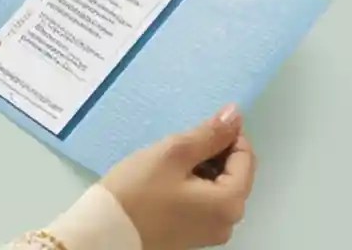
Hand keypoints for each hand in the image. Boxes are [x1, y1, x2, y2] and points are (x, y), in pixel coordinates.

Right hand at [102, 105, 255, 249]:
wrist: (105, 230)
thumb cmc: (137, 190)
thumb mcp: (173, 154)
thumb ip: (208, 134)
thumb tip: (235, 115)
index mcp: (230, 203)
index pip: (246, 157)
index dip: (226, 135)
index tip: (196, 127)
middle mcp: (229, 223)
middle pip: (235, 174)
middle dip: (213, 154)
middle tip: (178, 147)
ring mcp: (211, 233)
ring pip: (219, 188)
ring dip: (201, 169)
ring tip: (169, 164)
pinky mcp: (194, 236)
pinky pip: (205, 203)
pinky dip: (194, 186)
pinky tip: (167, 181)